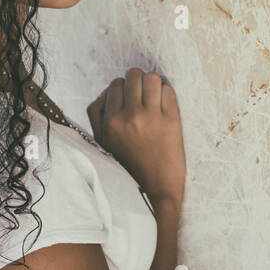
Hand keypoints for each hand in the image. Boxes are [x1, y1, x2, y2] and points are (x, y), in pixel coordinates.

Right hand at [86, 68, 185, 206]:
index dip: (123, 87)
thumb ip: (97, 115)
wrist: (154, 193)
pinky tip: (165, 104)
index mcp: (111, 122)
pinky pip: (169, 91)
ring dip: (154, 84)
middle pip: (133, 76)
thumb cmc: (127, 169)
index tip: (130, 96)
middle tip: (143, 92)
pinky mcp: (172, 121)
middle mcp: (130, 116)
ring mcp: (152, 118)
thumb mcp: (102, 144)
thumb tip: (106, 92)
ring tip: (155, 96)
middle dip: (138, 80)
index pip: (115, 84)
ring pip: (152, 79)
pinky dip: (167, 93)